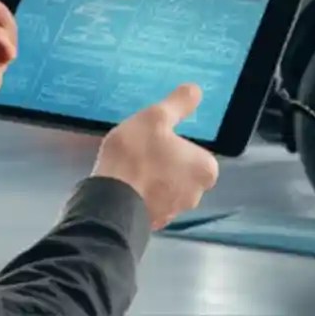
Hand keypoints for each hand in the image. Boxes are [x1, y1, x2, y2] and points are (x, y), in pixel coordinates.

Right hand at [93, 84, 219, 229]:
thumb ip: (178, 104)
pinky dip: (139, 195)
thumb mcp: (156, 118)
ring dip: (150, 180)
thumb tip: (196, 90)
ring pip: (165, 188)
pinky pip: (149, 203)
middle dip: (163, 164)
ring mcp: (174, 213)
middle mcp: (196, 195)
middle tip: (139, 153)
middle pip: (180, 171)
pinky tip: (123, 185)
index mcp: (206, 169)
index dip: (173, 144)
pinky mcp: (153, 225)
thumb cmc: (137, 156)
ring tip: (127, 168)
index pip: (194, 152)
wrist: (109, 203)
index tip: (155, 141)